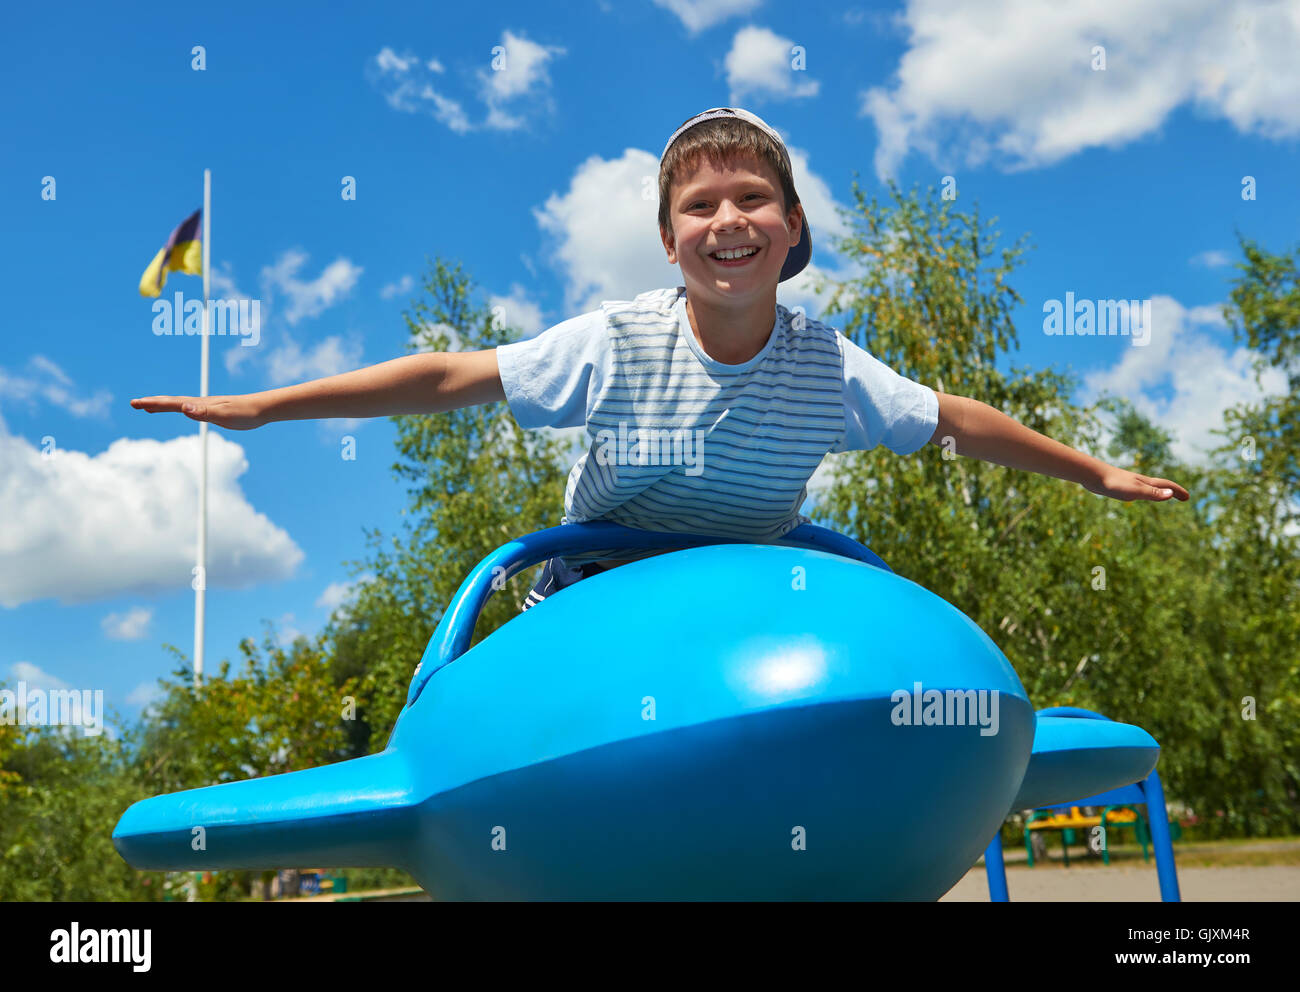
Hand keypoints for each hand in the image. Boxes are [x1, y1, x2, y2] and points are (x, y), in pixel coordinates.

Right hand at [130, 394, 266, 430]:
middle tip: (133, 404)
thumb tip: (184, 408)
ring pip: (179, 404)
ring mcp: (206, 406)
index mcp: (199, 404)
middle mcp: (200, 403)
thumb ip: (203, 412)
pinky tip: (180, 410)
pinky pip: (189, 408)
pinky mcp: (213, 410)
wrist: (263, 408)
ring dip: (162, 405)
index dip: (153, 404)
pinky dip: (178, 408)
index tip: (135, 403)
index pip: (171, 403)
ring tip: (147, 407)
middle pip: (171, 402)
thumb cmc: (245, 413)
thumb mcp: (224, 415)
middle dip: (151, 403)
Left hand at [1083, 466, 1189, 502]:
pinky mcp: (1119, 485)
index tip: (1188, 498)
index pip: (1167, 486)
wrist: (1092, 475)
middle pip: (1161, 485)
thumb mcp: (1135, 491)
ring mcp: (1130, 482)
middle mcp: (1140, 481)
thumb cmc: (1113, 483)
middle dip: (1173, 491)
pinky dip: (1144, 492)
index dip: (1178, 491)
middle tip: (1183, 498)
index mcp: (1145, 482)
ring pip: (1149, 486)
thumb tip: (1171, 494)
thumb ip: (1152, 493)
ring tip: (1164, 496)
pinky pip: (1137, 489)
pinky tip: (1136, 494)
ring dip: (1159, 491)